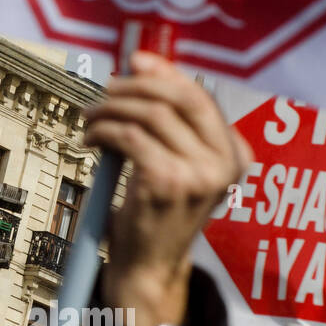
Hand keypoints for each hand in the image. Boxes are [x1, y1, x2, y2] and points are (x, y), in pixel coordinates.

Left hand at [82, 51, 250, 325]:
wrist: (150, 265)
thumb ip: (170, 125)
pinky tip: (91, 139)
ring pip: (149, 115)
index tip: (135, 61)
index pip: (201, 97)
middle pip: (180, 98)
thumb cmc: (158, 211)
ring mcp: (197, 174)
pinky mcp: (165, 182)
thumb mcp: (178, 164)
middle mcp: (224, 163)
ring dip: (110, 109)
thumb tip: (141, 68)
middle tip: (106, 89)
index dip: (166, 73)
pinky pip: (128, 137)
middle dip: (137, 86)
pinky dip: (102, 130)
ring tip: (91, 117)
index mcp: (234, 154)